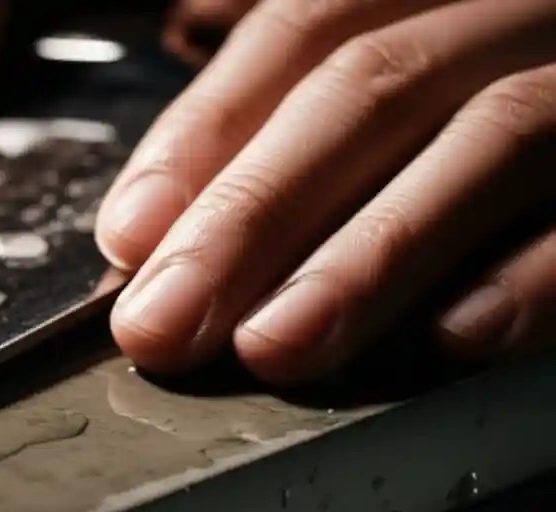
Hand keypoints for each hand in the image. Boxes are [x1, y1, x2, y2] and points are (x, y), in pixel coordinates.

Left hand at [95, 0, 555, 385]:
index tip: (130, 238)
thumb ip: (328, 104)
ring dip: (371, 253)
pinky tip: (460, 338)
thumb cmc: (533, 87)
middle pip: (371, 82)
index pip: (306, 27)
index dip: (204, 133)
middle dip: (252, 211)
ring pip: (492, 133)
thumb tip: (168, 208)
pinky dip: (542, 274)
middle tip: (165, 322)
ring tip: (276, 346)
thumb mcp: (435, 60)